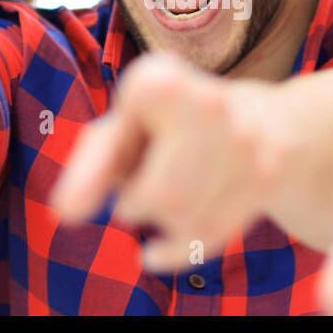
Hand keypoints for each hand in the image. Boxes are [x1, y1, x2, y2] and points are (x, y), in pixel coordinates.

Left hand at [51, 54, 294, 270]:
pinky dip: (178, 249)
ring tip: (172, 192)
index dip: (104, 169)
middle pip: (160, 198)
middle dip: (140, 204)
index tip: (121, 148)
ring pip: (186, 220)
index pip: (113, 152)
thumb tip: (65, 215)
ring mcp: (245, 143)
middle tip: (144, 183)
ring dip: (165, 222)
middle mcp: (209, 106)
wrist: (265, 123)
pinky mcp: (267, 178)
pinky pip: (210, 235)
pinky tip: (158, 249)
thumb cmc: (173, 128)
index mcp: (160, 82)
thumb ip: (90, 168)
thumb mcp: (123, 131)